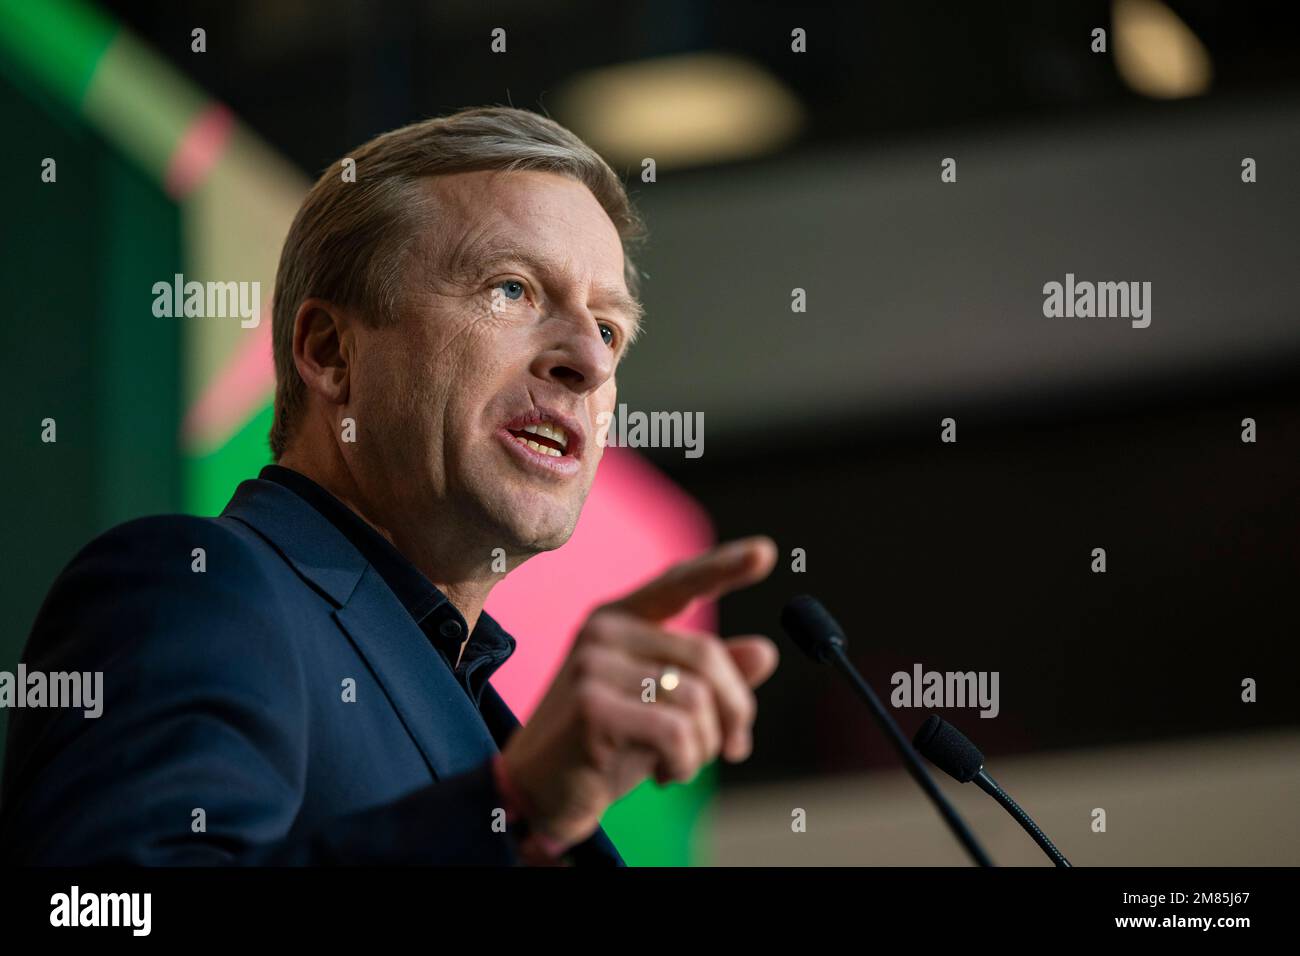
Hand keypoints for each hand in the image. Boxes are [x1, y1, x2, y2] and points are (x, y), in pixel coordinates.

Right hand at [499, 536, 779, 846]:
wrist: (538, 794)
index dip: (723, 568)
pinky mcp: (592, 705)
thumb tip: (766, 650)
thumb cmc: (603, 747)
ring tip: (675, 764)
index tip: (766, 553)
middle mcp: (604, 631)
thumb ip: (706, 678)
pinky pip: (677, 733)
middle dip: (734, 711)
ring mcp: (594, 665)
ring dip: (704, 746)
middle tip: (733, 749)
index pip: (677, 584)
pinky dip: (685, 763)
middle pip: (708, 656)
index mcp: (618, 619)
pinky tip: (661, 775)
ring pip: (697, 699)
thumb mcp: (660, 707)